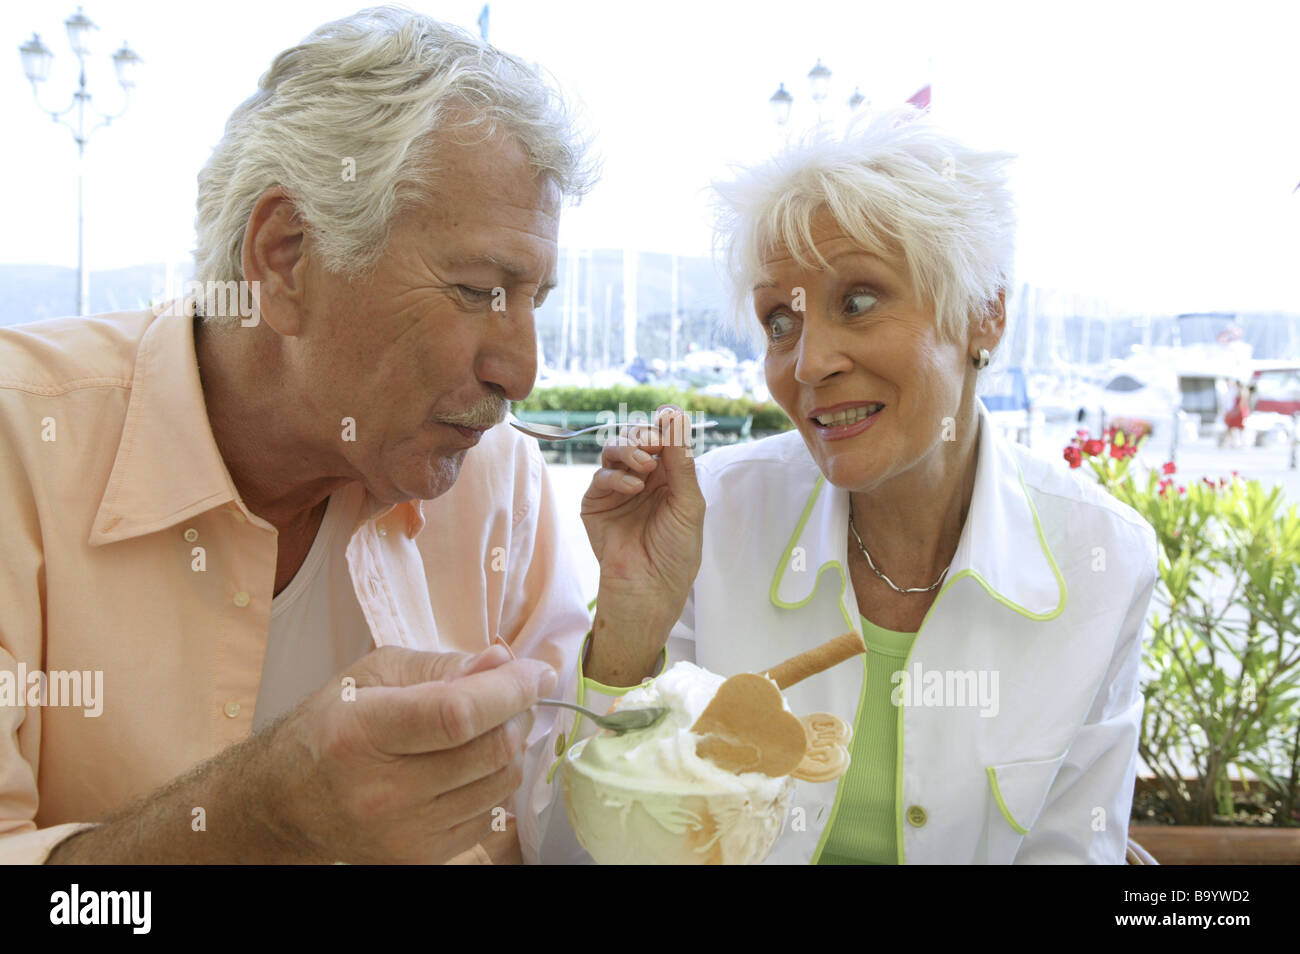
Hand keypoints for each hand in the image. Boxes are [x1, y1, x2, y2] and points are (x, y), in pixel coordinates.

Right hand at [268, 643, 554, 863]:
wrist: (284, 803)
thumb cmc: (331, 727)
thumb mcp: (373, 676)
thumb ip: (442, 666)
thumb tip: (502, 662)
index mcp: (363, 733)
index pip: (459, 715)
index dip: (510, 689)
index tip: (537, 671)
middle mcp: (383, 792)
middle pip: (492, 750)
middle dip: (517, 712)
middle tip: (508, 695)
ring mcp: (405, 833)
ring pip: (501, 783)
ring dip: (510, 747)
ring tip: (486, 728)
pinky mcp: (422, 858)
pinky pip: (491, 814)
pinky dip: (494, 781)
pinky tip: (469, 764)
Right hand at [580, 405, 704, 681]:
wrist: (650, 587)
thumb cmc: (676, 551)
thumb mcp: (689, 504)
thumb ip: (681, 462)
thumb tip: (676, 417)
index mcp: (669, 478)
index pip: (663, 441)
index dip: (664, 428)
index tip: (667, 420)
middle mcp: (642, 479)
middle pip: (636, 440)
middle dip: (645, 436)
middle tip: (654, 444)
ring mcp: (617, 490)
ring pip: (614, 451)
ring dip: (629, 449)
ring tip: (645, 464)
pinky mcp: (595, 503)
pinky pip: (601, 477)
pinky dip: (617, 476)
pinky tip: (634, 487)